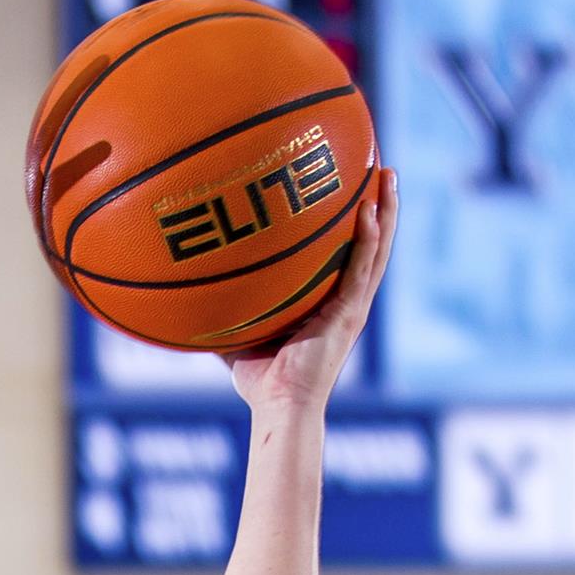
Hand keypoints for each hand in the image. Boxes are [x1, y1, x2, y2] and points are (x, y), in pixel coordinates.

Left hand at [227, 167, 398, 414]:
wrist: (279, 408)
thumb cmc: (260, 382)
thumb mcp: (237, 336)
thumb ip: (223, 310)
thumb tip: (185, 290)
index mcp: (330, 304)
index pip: (349, 255)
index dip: (357, 223)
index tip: (355, 187)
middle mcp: (347, 301)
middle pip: (372, 243)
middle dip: (380, 204)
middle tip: (383, 166)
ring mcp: (351, 307)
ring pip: (377, 249)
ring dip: (385, 210)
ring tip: (389, 173)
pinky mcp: (348, 315)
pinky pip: (361, 270)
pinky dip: (367, 239)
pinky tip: (368, 210)